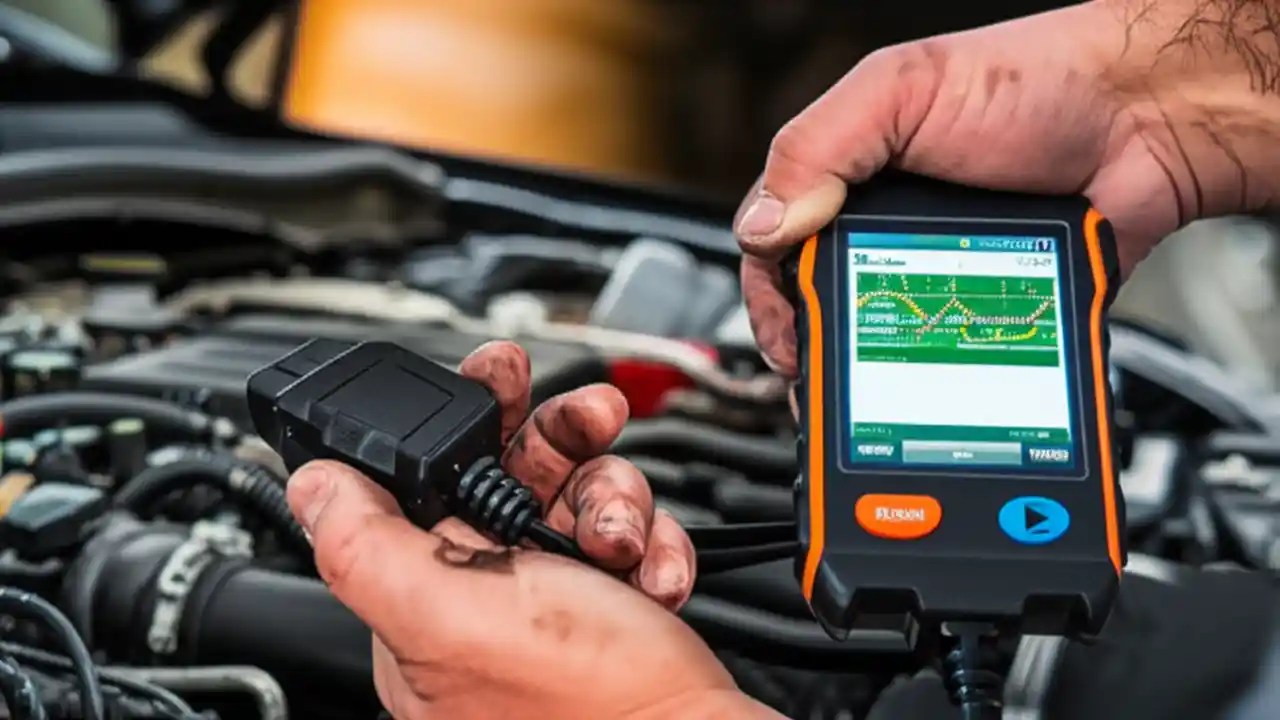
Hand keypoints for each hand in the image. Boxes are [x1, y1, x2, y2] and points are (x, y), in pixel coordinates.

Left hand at [285, 341, 780, 719]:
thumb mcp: (453, 612)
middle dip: (560, 441)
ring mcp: (556, 603)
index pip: (428, 478)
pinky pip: (630, 536)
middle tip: (592, 417)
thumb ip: (367, 544)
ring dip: (617, 500)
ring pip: (580, 495)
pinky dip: (654, 544)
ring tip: (624, 540)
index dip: (466, 419)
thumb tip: (311, 485)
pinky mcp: (616, 605)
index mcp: (428, 599)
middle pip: (514, 473)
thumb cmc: (589, 707)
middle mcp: (487, 599)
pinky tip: (655, 576)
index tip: (499, 377)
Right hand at [738, 0, 1279, 375]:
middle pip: (823, 305)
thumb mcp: (899, 91)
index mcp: (847, 174)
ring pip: (881, 341)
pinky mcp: (987, 305)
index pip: (777, 247)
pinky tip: (928, 388)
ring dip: (867, 375)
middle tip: (823, 381)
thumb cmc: (1033, 82)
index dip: (771, 298)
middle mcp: (884, 226)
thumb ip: (818, 147)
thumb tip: (762, 226)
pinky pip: (947, 353)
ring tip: (869, 402)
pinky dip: (932, 377)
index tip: (787, 338)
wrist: (1150, 120)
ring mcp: (935, 270)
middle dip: (815, 350)